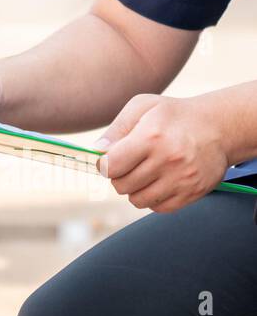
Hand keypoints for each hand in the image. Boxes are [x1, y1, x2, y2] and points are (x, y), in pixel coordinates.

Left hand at [95, 95, 227, 212]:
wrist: (219, 127)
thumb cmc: (173, 117)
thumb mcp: (143, 107)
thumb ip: (116, 128)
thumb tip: (97, 150)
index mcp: (152, 137)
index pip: (110, 167)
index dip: (104, 165)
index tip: (111, 159)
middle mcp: (169, 159)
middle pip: (120, 186)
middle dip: (120, 176)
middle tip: (132, 163)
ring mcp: (183, 178)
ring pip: (137, 200)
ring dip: (136, 189)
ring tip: (147, 171)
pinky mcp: (193, 192)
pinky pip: (157, 207)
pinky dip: (154, 197)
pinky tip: (162, 180)